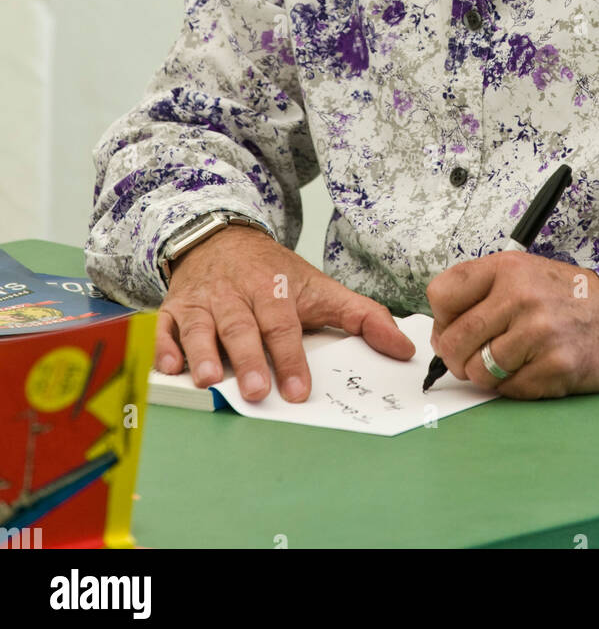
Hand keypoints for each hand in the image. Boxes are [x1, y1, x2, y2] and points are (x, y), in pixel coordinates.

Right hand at [154, 225, 414, 402]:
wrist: (222, 237)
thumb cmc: (273, 274)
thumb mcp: (320, 289)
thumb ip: (362, 318)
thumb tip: (404, 348)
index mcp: (273, 289)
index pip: (284, 325)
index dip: (292, 357)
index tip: (299, 390)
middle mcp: (236, 295)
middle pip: (243, 328)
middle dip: (250, 359)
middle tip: (257, 391)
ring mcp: (202, 302)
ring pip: (200, 327)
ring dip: (203, 353)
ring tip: (208, 379)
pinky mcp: (173, 309)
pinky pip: (165, 327)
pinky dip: (164, 345)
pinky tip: (169, 366)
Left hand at [426, 251, 598, 398]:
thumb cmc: (563, 298)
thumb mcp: (520, 273)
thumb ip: (478, 292)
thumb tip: (439, 333)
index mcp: (506, 269)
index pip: (441, 295)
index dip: (440, 319)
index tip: (453, 326)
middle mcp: (520, 297)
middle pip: (454, 341)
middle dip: (456, 358)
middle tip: (472, 358)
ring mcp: (539, 333)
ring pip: (477, 372)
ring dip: (485, 375)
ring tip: (507, 362)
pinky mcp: (555, 367)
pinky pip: (508, 390)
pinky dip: (513, 387)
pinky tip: (531, 370)